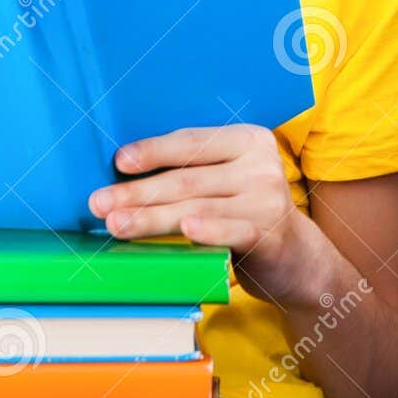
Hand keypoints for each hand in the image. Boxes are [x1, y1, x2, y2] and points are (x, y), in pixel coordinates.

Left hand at [88, 124, 321, 304]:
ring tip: (117, 224)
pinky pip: (232, 230)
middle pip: (188, 178)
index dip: (154, 151)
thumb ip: (194, 171)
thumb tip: (124, 172)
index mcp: (248, 140)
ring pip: (199, 206)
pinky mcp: (271, 234)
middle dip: (139, 191)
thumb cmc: (246, 213)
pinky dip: (209, 229)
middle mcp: (261, 164)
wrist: (297, 257)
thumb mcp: (229, 181)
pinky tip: (186, 230)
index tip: (119, 162)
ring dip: (152, 217)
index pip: (192, 141)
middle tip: (100, 202)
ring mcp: (268, 199)